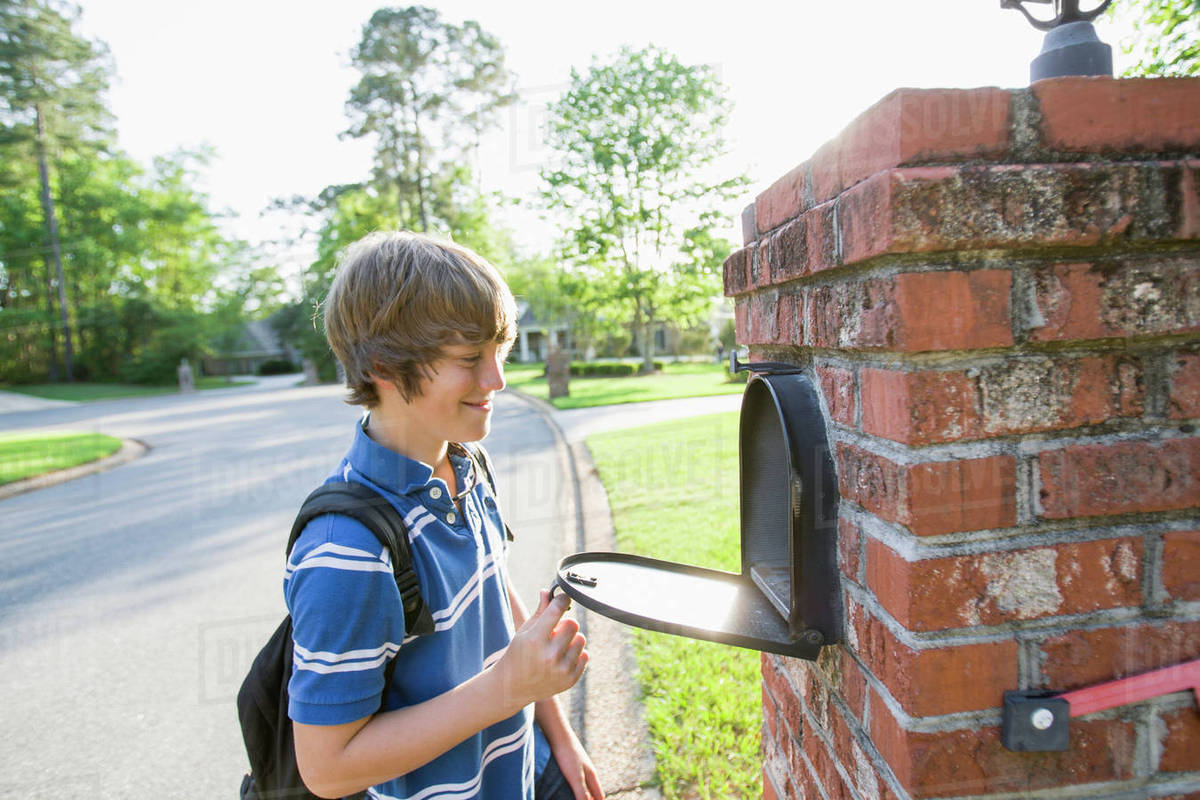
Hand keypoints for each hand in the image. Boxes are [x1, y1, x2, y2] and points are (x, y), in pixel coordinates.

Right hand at [496, 590, 587, 707]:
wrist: (513, 687)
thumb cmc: (518, 653)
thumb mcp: (524, 631)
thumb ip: (540, 611)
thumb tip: (548, 591)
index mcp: (535, 640)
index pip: (557, 610)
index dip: (562, 600)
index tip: (562, 599)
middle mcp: (549, 655)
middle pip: (573, 624)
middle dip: (566, 623)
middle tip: (556, 630)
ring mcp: (561, 670)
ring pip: (581, 639)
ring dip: (572, 639)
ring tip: (558, 645)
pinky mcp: (570, 680)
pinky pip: (585, 655)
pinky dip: (576, 654)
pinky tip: (562, 658)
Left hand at [551, 733, 603, 799]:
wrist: (557, 732)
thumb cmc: (567, 754)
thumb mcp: (575, 777)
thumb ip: (582, 793)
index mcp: (592, 775)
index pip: (599, 796)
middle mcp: (587, 771)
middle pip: (592, 792)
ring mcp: (578, 767)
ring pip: (583, 785)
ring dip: (581, 795)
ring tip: (573, 799)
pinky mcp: (568, 763)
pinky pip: (573, 780)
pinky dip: (572, 788)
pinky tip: (563, 790)